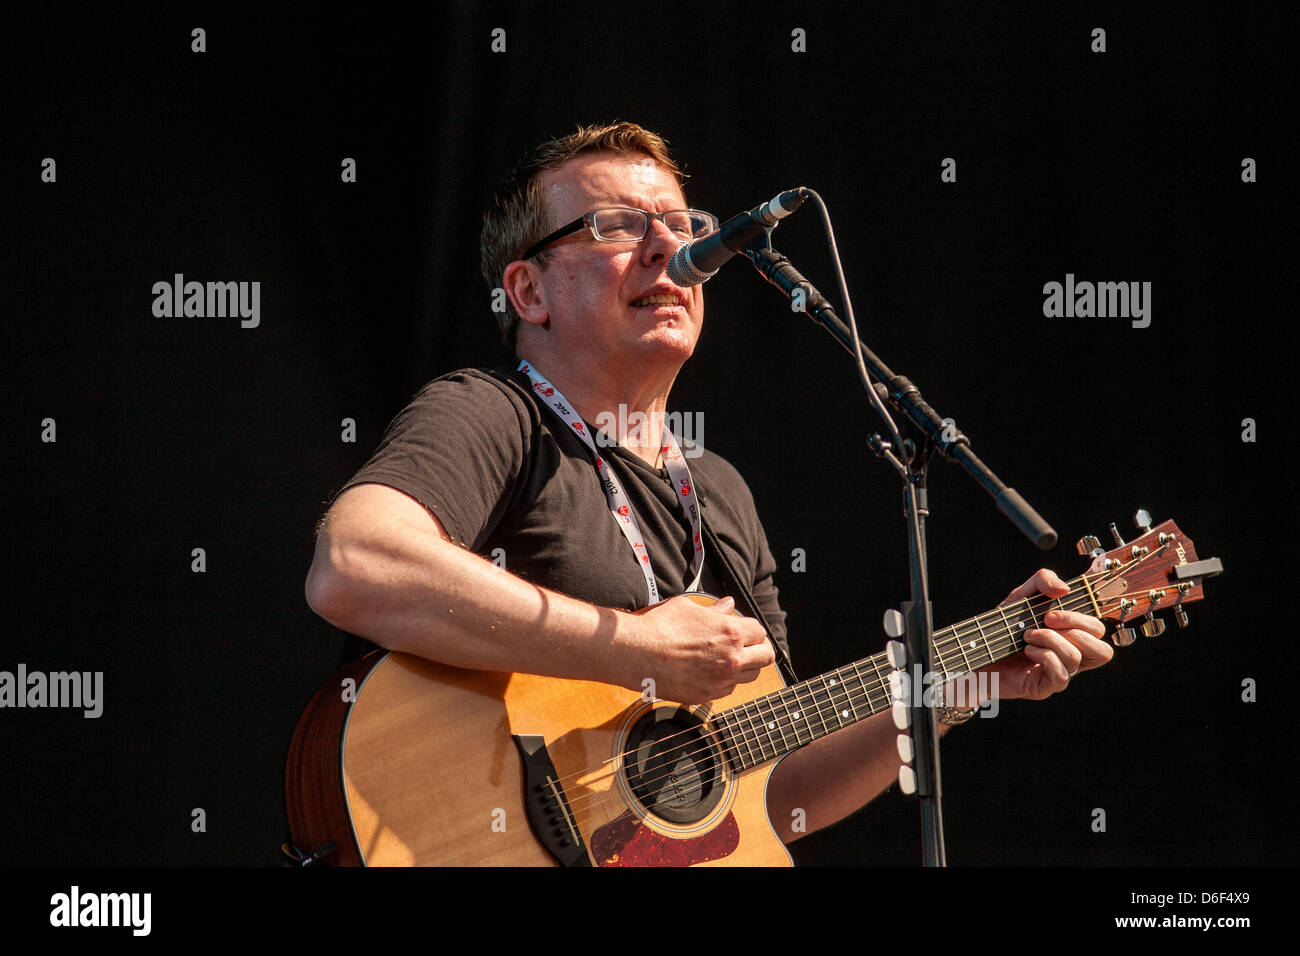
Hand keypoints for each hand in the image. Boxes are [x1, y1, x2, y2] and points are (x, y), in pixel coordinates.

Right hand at [622, 594, 774, 704]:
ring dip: (745, 667)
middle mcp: (732, 658)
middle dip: (759, 649)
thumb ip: (714, 609)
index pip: (761, 632)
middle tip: (749, 647)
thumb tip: (728, 605)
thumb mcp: (690, 608)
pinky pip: (728, 689)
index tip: (746, 631)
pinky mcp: (707, 695)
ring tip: (729, 659)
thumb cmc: (660, 627)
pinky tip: (711, 672)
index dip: (753, 630)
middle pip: (765, 657)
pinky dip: (725, 681)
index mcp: (731, 632)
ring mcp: (721, 680)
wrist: (637, 653)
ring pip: (750, 676)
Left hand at [981, 569, 1112, 701]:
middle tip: (1045, 619)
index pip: (1098, 632)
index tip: (1051, 612)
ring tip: (1027, 635)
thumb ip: (1043, 580)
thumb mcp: (1021, 595)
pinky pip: (1060, 675)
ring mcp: (1059, 674)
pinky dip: (1043, 656)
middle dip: (1074, 626)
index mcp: (1072, 637)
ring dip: (1049, 639)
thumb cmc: (1002, 625)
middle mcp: (1070, 658)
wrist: (975, 650)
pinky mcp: (1044, 688)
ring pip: (1075, 658)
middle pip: (1102, 650)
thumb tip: (1064, 589)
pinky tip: (1027, 650)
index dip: (1082, 619)